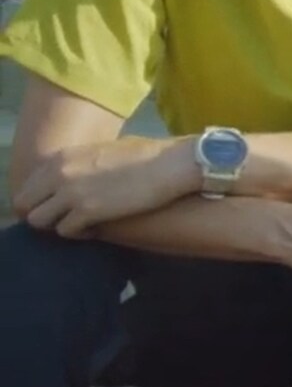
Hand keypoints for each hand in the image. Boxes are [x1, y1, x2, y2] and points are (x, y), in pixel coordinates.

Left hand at [17, 140, 195, 236]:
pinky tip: (95, 228)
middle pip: (24, 205)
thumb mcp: (103, 152)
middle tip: (62, 220)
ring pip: (39, 221)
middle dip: (40, 215)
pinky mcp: (88, 212)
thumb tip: (78, 179)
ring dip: (56, 225)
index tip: (55, 207)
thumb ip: (81, 165)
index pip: (27, 185)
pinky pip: (65, 231)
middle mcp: (59, 173)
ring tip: (79, 224)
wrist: (171, 163)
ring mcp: (71, 192)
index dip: (38, 201)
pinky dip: (78, 234)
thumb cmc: (148, 155)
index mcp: (62, 157)